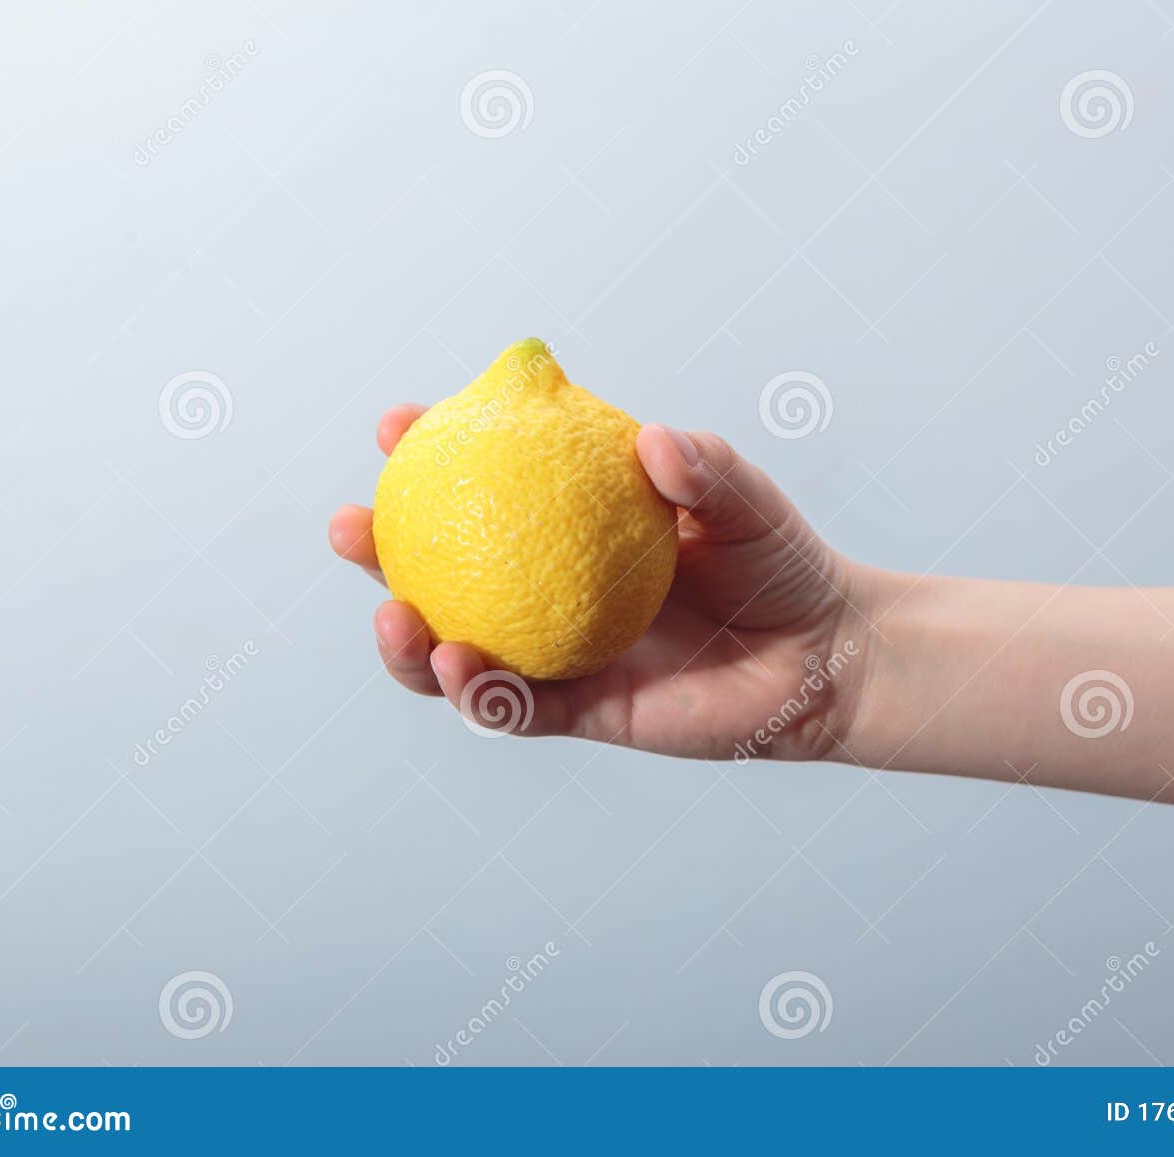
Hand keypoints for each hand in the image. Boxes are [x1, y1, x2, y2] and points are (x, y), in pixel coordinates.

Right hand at [328, 406, 868, 760]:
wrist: (824, 654)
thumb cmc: (779, 564)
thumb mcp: (743, 503)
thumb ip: (703, 470)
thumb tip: (653, 440)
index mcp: (571, 529)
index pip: (485, 488)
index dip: (431, 458)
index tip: (396, 427)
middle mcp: (550, 591)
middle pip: (442, 572)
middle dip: (380, 553)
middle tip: (349, 527)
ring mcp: (561, 653)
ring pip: (458, 653)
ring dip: (410, 643)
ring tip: (395, 617)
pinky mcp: (584, 712)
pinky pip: (517, 708)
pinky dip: (480, 692)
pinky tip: (461, 668)